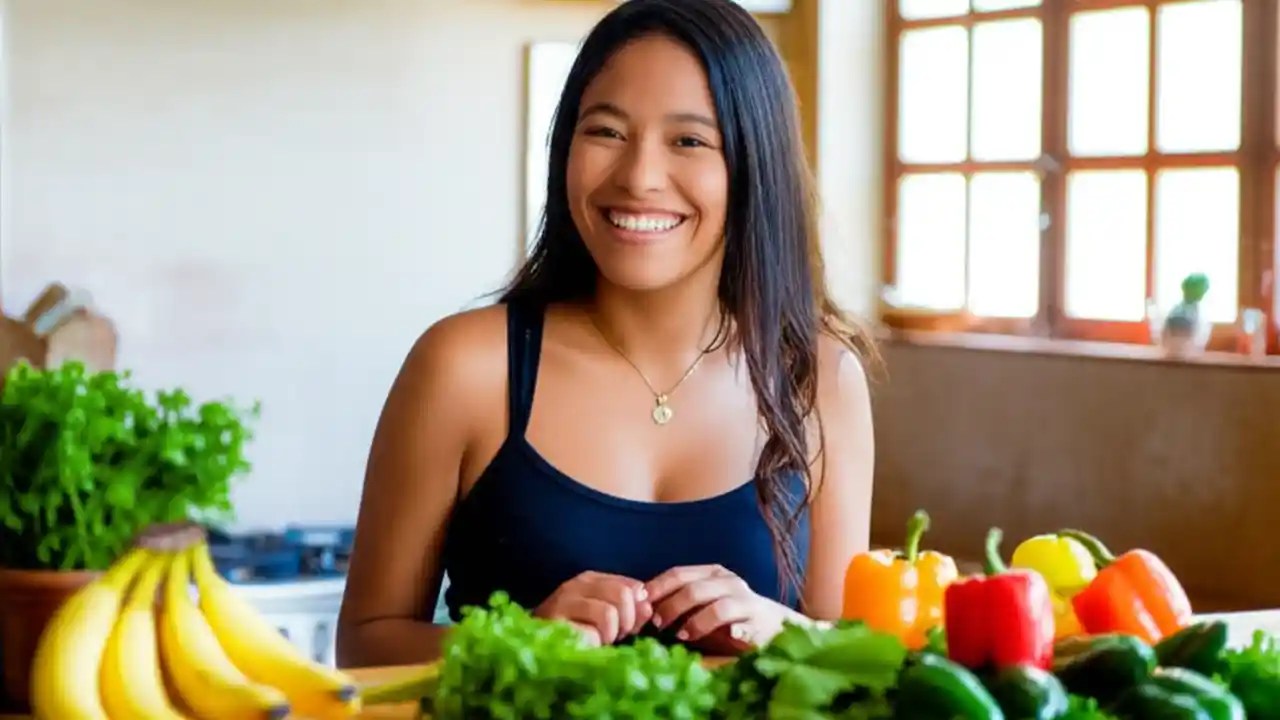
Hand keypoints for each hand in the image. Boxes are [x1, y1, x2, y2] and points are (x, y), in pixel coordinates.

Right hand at [533, 571, 653, 646]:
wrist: (540, 651)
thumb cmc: (577, 635)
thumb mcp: (611, 619)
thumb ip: (632, 609)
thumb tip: (647, 605)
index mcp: (591, 580)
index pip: (632, 585)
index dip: (637, 608)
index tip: (628, 626)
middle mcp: (575, 584)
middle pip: (624, 594)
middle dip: (626, 621)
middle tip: (614, 635)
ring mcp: (563, 601)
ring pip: (609, 612)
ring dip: (610, 633)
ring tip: (599, 640)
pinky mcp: (556, 621)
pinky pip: (592, 631)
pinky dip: (596, 641)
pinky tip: (587, 644)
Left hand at [644, 564, 798, 654]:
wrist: (773, 626)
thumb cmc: (728, 617)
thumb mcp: (702, 603)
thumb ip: (677, 602)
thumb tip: (640, 608)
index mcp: (711, 573)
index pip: (679, 574)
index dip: (657, 587)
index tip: (638, 603)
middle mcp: (729, 582)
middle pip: (694, 589)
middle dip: (671, 606)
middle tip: (656, 625)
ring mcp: (746, 602)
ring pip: (718, 607)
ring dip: (696, 622)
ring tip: (682, 637)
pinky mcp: (759, 624)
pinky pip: (744, 626)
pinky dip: (733, 632)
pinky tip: (724, 638)